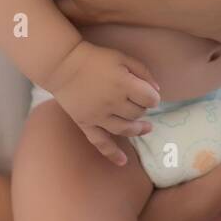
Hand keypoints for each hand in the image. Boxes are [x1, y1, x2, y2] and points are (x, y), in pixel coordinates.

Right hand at [46, 41, 159, 164]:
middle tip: (140, 102)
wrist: (63, 65)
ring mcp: (98, 115)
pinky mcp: (85, 123)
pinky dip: (112, 153)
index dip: (154, 98)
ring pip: (125, 129)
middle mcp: (112, 102)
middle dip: (143, 109)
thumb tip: (157, 91)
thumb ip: (143, 73)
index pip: (150, 99)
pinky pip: (99, 142)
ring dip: (137, 129)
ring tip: (146, 127)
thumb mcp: (123, 58)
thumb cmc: (96, 59)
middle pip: (137, 114)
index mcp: (123, 84)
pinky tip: (123, 162)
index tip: (150, 95)